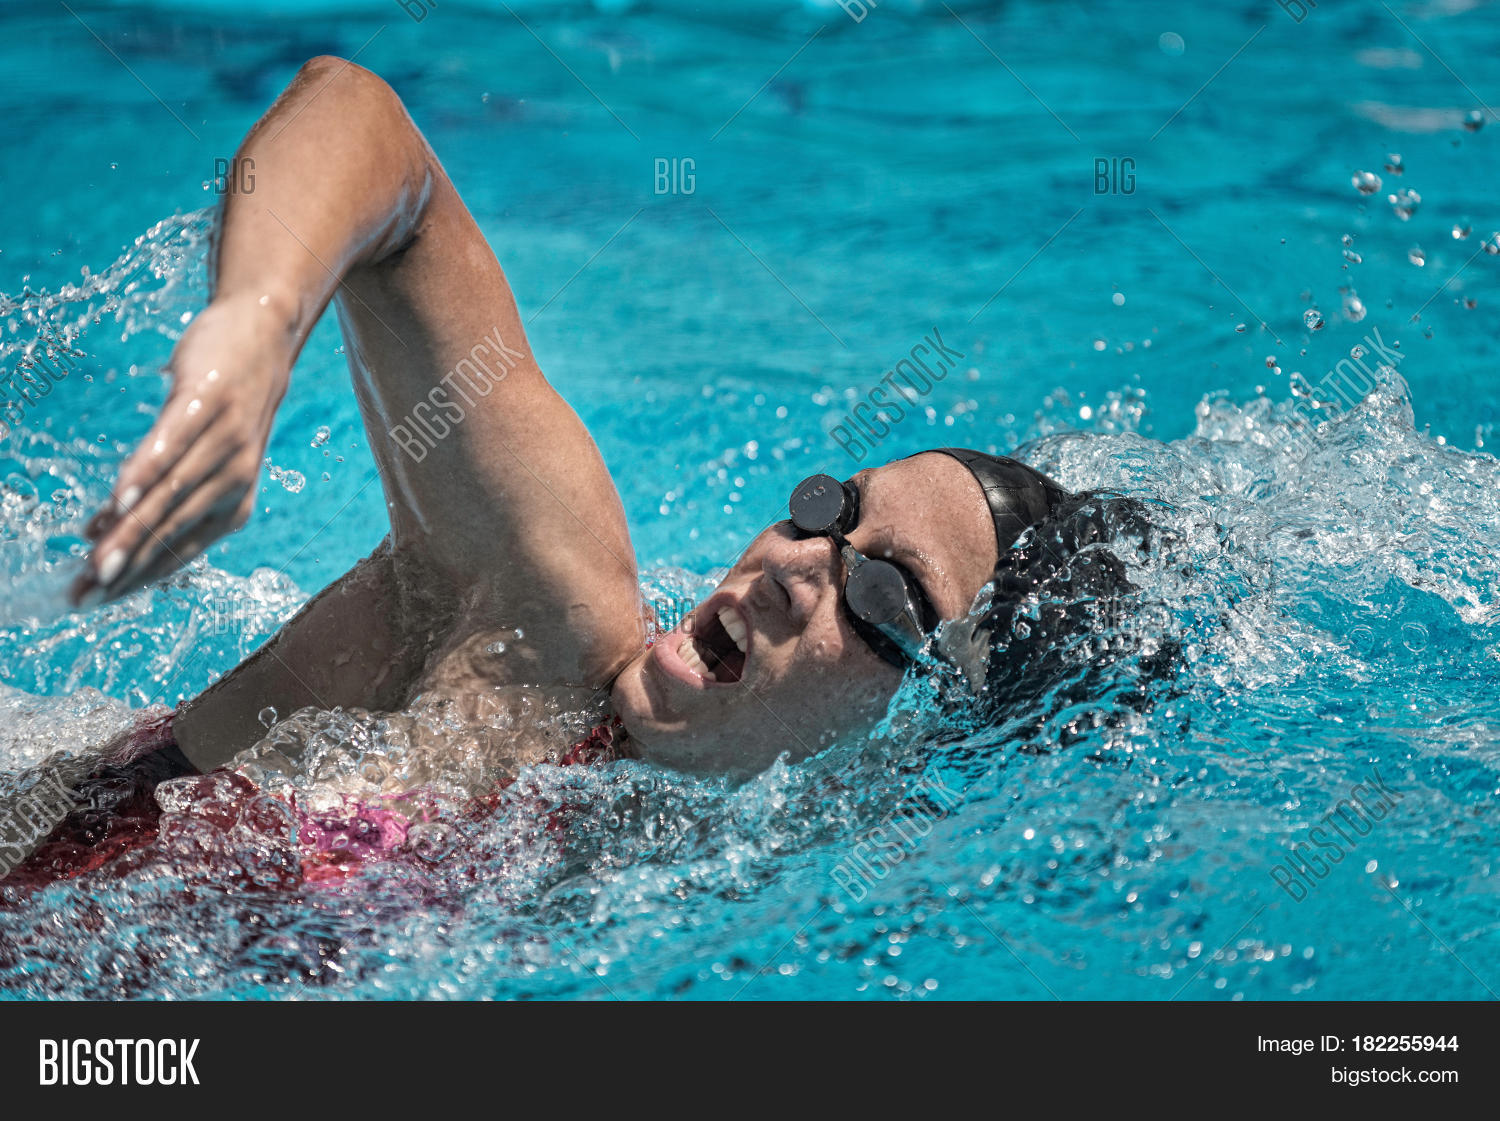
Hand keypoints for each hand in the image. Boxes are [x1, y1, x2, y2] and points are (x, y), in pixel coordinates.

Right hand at [73, 295, 294, 605]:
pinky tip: (120, 498)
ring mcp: (224, 441)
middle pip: (169, 531)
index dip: (134, 577)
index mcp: (233, 505)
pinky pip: (172, 444)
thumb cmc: (223, 407)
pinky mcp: (207, 403)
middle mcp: (234, 480)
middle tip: (82, 593)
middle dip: (124, 567)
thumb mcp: (196, 456)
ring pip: (170, 495)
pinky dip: (145, 473)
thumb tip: (103, 528)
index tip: (91, 601)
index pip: (177, 551)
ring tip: (96, 562)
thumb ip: (156, 493)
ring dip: (131, 532)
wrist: (263, 338)